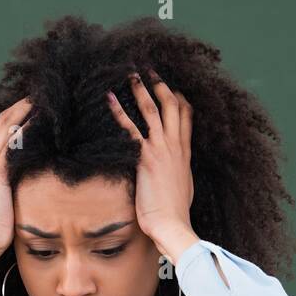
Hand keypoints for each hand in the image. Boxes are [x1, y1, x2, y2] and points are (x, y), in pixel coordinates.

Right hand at [0, 95, 35, 257]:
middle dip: (23, 104)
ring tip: (44, 97)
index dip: (19, 113)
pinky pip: (11, 143)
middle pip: (4, 120)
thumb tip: (38, 172)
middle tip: (43, 92)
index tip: (37, 103)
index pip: (3, 129)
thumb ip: (18, 180)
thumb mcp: (10, 196)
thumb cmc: (0, 225)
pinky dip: (25, 128)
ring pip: (8, 126)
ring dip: (25, 109)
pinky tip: (40, 119)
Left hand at [107, 70, 196, 257]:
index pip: (186, 118)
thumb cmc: (175, 214)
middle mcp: (175, 147)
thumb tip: (175, 174)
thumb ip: (178, 175)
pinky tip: (109, 98)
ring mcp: (161, 150)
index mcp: (185, 154)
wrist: (173, 225)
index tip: (173, 88)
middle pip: (172, 106)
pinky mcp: (145, 158)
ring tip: (131, 74)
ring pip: (153, 110)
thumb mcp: (183, 189)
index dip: (180, 99)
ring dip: (142, 89)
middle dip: (162, 85)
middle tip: (151, 71)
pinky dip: (118, 111)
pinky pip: (130, 128)